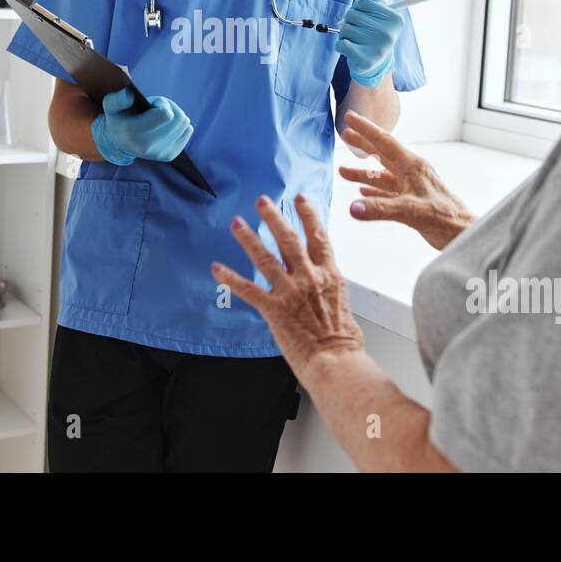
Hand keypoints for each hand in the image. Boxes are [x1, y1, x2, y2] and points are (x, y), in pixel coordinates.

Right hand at [90, 86, 191, 164]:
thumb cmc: (118, 118)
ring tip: (160, 116)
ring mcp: (160, 154)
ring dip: (175, 114)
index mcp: (133, 133)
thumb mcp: (111, 105)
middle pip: (178, 118)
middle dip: (170, 107)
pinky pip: (188, 131)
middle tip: (157, 108)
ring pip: (185, 124)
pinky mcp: (169, 155)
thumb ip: (117, 98)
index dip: (162, 103)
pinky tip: (165, 125)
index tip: (152, 103)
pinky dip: (180, 124)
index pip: (166, 114)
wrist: (118, 142)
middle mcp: (147, 147)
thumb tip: (129, 94)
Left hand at [212, 194, 363, 379]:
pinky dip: (230, 278)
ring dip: (248, 238)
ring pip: (266, 258)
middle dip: (274, 217)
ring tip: (237, 223)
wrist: (336, 362)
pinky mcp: (274, 310)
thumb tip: (324, 292)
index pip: (318, 237)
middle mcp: (309, 278)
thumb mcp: (343, 307)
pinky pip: (247, 290)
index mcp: (329, 275)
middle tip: (262, 200)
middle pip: (289, 239)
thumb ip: (329, 292)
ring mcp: (290, 292)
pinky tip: (217, 268)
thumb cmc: (343, 342)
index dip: (308, 215)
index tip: (300, 199)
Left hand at [335, 0, 403, 87]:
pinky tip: (350, 49)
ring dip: (345, 34)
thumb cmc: (375, 31)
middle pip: (353, 15)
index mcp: (396, 19)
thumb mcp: (378, 11)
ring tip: (356, 40)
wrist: (376, 62)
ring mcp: (378, 49)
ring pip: (345, 29)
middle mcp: (389, 34)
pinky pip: (341, 43)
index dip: (359, 9)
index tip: (367, 18)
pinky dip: (340, 45)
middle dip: (351, 21)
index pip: (364, 3)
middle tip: (360, 31)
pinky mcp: (365, 60)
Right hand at [338, 110, 473, 251]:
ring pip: (382, 175)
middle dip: (363, 144)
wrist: (462, 232)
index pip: (384, 142)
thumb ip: (380, 209)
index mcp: (412, 166)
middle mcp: (411, 173)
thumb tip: (353, 207)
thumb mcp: (410, 211)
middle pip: (382, 154)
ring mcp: (411, 187)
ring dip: (363, 172)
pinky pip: (388, 192)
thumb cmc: (445, 218)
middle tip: (345, 134)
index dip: (366, 129)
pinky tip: (363, 193)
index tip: (351, 118)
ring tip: (343, 170)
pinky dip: (374, 191)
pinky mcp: (411, 201)